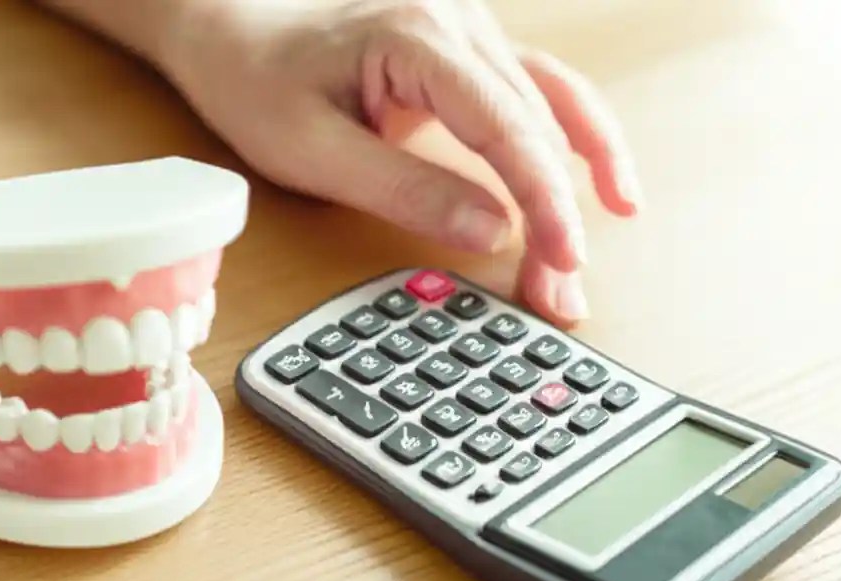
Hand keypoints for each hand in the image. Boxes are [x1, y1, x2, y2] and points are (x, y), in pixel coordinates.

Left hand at [45, 0, 643, 323]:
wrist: (233, 30)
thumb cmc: (257, 82)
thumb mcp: (313, 150)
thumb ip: (406, 189)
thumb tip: (492, 231)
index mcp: (420, 34)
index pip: (506, 126)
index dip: (542, 199)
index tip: (560, 256)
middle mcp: (460, 22)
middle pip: (536, 127)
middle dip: (556, 215)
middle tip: (561, 293)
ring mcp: (472, 33)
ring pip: (551, 112)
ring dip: (576, 186)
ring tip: (586, 255)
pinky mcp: (471, 56)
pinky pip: (542, 96)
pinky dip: (576, 141)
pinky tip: (607, 183)